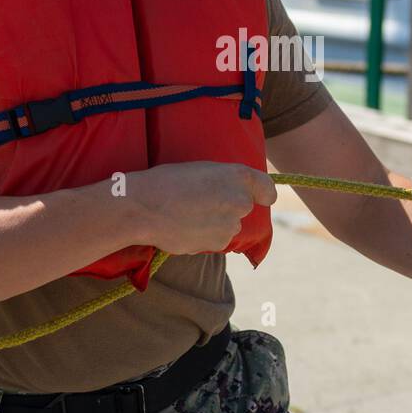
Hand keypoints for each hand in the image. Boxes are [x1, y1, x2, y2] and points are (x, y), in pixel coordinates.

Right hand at [127, 161, 276, 255]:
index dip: (263, 194)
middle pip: (242, 206)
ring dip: (215, 223)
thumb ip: (224, 181)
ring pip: (229, 225)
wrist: (144, 208)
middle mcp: (240, 200)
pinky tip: (185, 227)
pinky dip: (204, 236)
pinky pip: (217, 239)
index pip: (267, 188)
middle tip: (200, 202)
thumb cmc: (166, 181)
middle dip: (227, 207)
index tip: (261, 198)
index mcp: (238, 175)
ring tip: (188, 215)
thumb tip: (230, 194)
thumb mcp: (201, 169)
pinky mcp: (220, 243)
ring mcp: (231, 225)